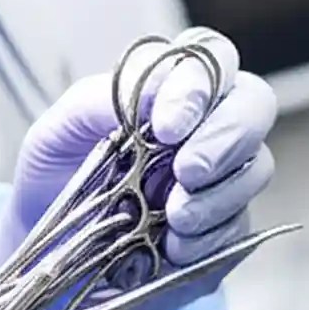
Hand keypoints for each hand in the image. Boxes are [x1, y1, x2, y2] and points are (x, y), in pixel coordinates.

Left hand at [0, 27, 276, 309]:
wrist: (51, 251)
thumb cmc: (57, 178)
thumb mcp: (57, 132)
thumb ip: (97, 100)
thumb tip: (152, 91)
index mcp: (168, 88)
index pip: (210, 58)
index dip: (199, 88)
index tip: (167, 128)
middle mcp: (205, 125)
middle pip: (255, 104)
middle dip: (227, 137)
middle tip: (186, 172)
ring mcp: (221, 178)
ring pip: (257, 169)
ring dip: (217, 196)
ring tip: (173, 218)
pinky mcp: (224, 231)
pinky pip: (240, 230)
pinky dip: (209, 240)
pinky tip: (174, 248)